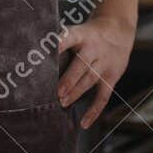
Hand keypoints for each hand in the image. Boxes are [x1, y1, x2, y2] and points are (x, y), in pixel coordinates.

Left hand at [57, 13, 134, 128]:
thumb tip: (33, 56)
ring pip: (90, 80)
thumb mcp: (77, 30)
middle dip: (69, 79)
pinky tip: (84, 123)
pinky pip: (103, 96)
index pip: (70, 37)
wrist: (119, 29)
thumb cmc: (88, 34)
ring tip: (63, 102)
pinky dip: (94, 111)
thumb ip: (60, 42)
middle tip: (57, 92)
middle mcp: (93, 49)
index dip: (60, 43)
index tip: (49, 48)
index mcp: (81, 35)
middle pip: (82, 64)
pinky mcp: (112, 77)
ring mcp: (104, 63)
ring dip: (77, 92)